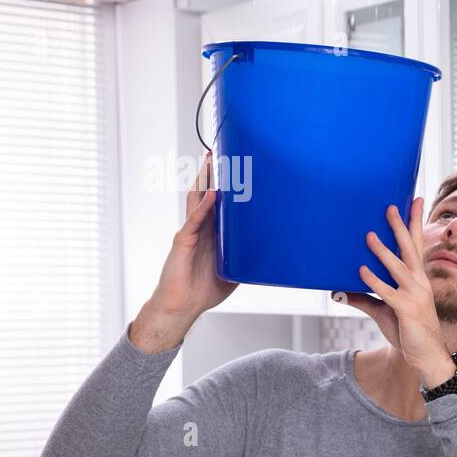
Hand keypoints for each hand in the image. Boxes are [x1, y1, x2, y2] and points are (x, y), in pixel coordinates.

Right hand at [130, 153, 238, 351]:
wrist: (183, 305)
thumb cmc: (204, 288)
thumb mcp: (235, 269)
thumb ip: (248, 256)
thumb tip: (273, 253)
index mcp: (212, 232)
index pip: (219, 202)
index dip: (225, 185)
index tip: (235, 167)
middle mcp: (201, 227)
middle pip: (206, 193)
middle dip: (213, 173)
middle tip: (222, 152)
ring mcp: (190, 232)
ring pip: (198, 200)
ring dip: (206, 180)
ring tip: (212, 161)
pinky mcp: (183, 241)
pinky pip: (194, 220)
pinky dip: (204, 206)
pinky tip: (213, 194)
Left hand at [342, 199, 453, 385]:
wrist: (424, 357)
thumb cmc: (407, 331)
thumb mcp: (384, 311)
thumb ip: (363, 298)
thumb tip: (338, 291)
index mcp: (418, 278)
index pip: (417, 245)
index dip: (415, 223)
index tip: (416, 201)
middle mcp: (420, 282)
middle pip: (410, 248)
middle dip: (401, 226)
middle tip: (390, 206)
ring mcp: (416, 295)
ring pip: (398, 266)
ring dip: (383, 250)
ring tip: (369, 235)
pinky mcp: (408, 309)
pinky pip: (388, 291)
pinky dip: (374, 280)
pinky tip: (361, 271)